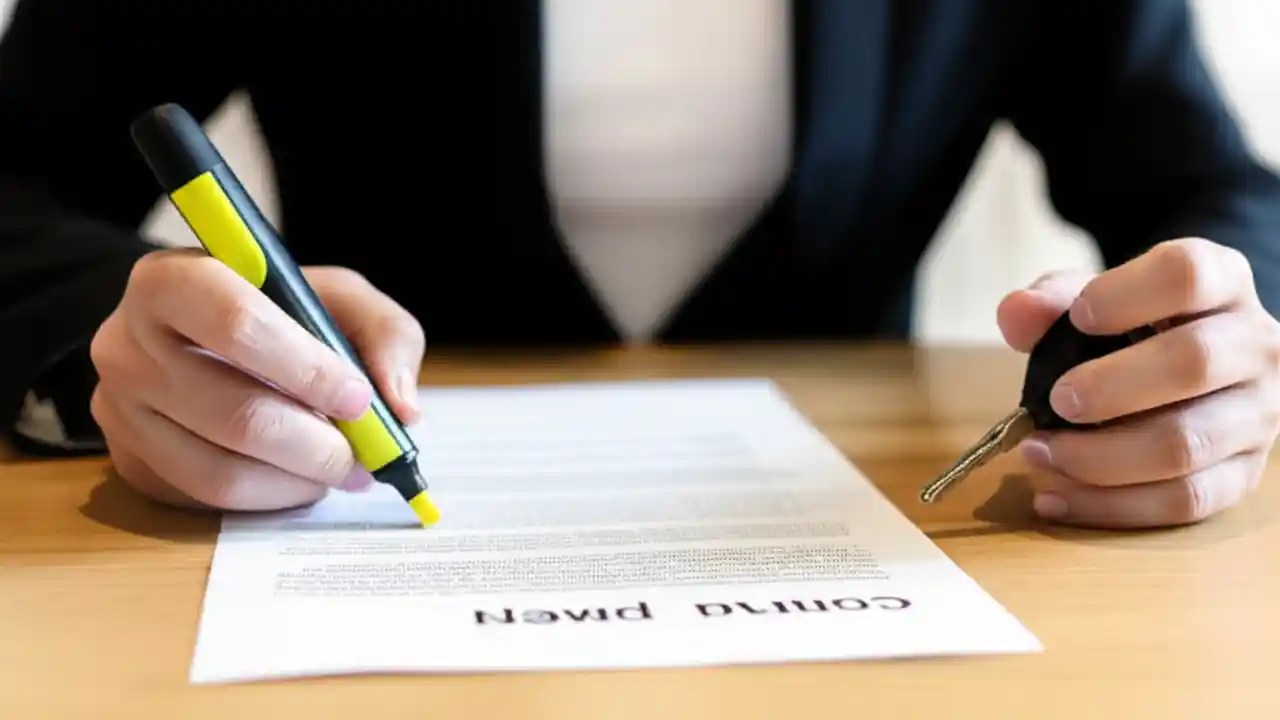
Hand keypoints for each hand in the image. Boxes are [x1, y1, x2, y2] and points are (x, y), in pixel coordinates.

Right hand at [89, 249, 423, 510]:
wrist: (201, 334)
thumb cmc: (278, 310)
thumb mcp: (337, 296)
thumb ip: (384, 335)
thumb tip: (401, 410)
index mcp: (172, 280)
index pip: (238, 325)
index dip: (307, 369)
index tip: (358, 398)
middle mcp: (126, 344)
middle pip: (237, 414)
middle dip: (319, 445)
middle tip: (364, 456)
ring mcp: (120, 409)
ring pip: (222, 471)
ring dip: (300, 480)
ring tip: (341, 468)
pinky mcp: (131, 462)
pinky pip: (208, 499)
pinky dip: (271, 497)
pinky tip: (300, 477)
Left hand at [996, 238, 1279, 528]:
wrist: (1191, 370)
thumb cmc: (1136, 328)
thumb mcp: (1096, 299)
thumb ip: (1054, 299)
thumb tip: (1015, 313)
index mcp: (1222, 282)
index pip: (1187, 274)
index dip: (1127, 294)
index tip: (1080, 317)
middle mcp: (1256, 345)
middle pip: (1193, 362)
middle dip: (1110, 387)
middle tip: (1055, 401)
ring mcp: (1258, 415)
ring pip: (1185, 445)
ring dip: (1098, 457)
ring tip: (1039, 452)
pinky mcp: (1243, 475)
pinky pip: (1182, 501)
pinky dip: (1109, 506)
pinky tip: (1054, 497)